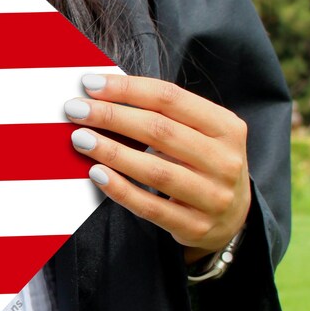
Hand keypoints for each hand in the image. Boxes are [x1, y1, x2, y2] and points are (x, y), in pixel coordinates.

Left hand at [64, 74, 251, 264]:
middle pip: (160, 131)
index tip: (90, 83)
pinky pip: (150, 207)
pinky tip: (96, 173)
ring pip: (155, 170)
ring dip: (112, 152)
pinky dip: (120, 189)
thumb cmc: (204, 164)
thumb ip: (164, 114)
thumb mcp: (201, 134)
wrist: (233, 219)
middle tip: (76, 109)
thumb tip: (105, 94)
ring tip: (80, 138)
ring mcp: (212, 197)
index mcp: (226, 127)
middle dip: (112, 116)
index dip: (127, 89)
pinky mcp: (195, 227)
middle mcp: (225, 161)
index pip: (171, 99)